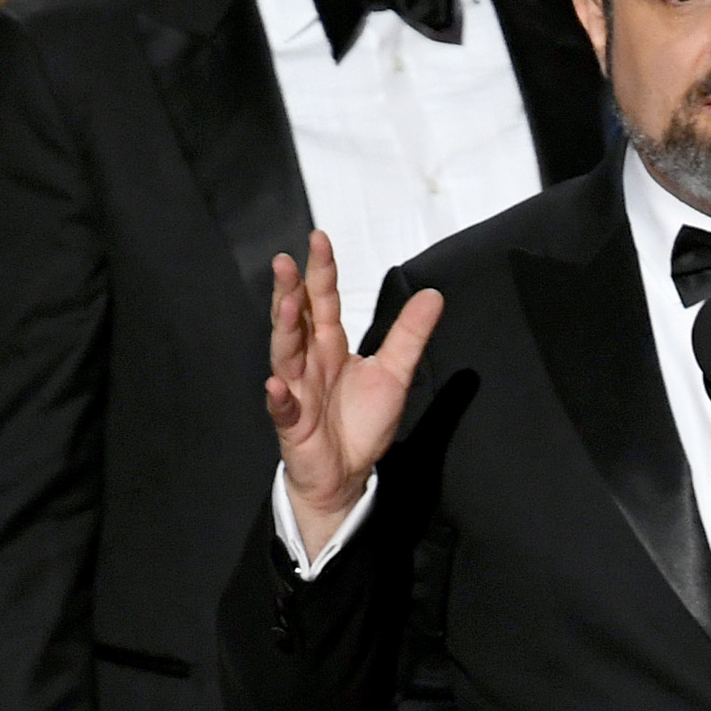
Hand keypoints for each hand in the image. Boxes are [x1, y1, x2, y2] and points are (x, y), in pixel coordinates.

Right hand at [264, 232, 441, 558]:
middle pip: (298, 321)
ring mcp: (298, 391)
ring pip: (286, 356)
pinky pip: (284, 409)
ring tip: (286, 304)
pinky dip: (280, 397)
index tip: (319, 239)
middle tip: (285, 261)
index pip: (324, 302)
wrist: (348, 472)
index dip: (322, 272)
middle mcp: (310, 363)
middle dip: (291, 292)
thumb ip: (410, 335)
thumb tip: (433, 294)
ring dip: (284, 330)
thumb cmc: (361, 421)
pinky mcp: (294, 424)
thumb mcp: (394, 373)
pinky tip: (277, 384)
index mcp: (330, 346)